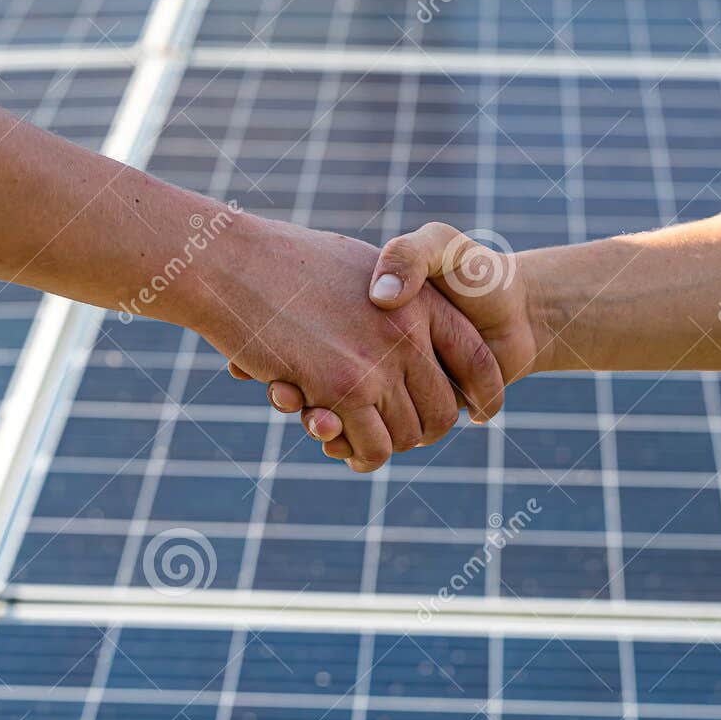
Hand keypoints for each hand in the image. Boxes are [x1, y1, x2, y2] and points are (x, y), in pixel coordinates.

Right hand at [187, 218, 505, 472]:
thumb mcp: (359, 263)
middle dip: (425, 431)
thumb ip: (394, 291)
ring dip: (388, 446)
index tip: (481, 412)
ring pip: (407, 434)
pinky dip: (363, 456)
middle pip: (442, 410)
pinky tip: (349, 451)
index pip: (477, 359)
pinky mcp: (342, 389)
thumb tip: (409, 320)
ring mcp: (377, 362)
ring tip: (365, 442)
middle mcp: (408, 332)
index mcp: (421, 300)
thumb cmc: (287, 263)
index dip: (485, 392)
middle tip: (405, 434)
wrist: (234, 263)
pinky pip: (373, 446)